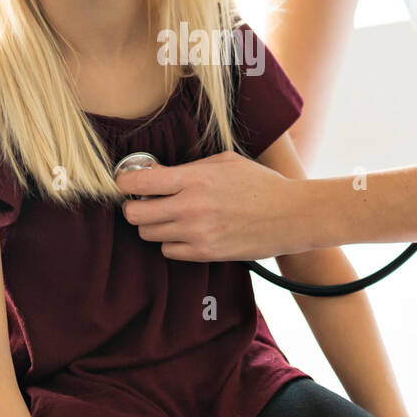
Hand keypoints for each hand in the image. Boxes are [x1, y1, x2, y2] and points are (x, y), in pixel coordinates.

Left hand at [116, 151, 301, 261]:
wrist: (291, 216)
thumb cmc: (259, 184)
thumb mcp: (224, 162)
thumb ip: (188, 167)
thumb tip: (154, 172)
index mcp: (194, 179)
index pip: (138, 183)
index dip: (124, 182)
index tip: (126, 182)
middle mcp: (190, 207)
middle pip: (134, 215)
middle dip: (134, 208)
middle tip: (145, 202)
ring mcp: (197, 233)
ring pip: (149, 235)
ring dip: (154, 225)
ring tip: (170, 216)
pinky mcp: (206, 254)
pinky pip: (169, 251)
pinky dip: (171, 242)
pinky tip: (186, 231)